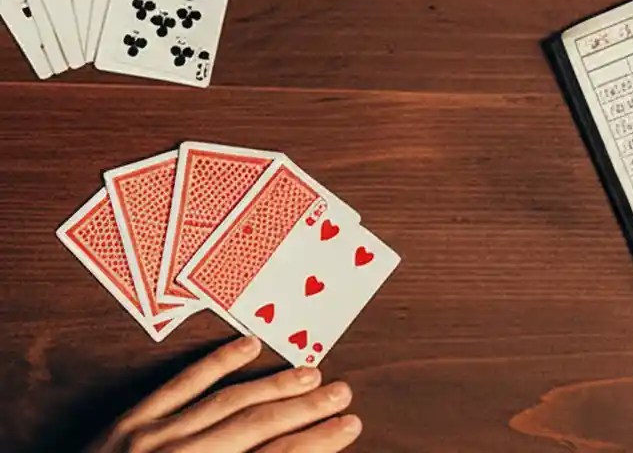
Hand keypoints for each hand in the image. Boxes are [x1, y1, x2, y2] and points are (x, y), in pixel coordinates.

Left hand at [90, 337, 360, 452]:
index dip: (317, 441)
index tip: (350, 427)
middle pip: (256, 425)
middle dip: (305, 408)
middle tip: (342, 394)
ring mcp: (152, 437)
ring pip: (226, 399)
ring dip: (274, 383)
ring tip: (311, 371)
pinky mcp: (128, 424)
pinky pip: (179, 384)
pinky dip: (216, 362)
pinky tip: (247, 345)